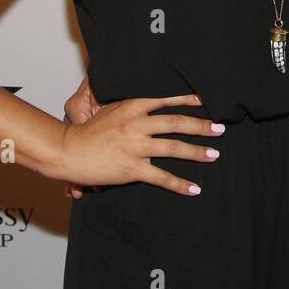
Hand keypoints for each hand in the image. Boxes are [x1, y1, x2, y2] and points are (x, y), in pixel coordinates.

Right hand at [59, 84, 223, 196]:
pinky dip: (180, 184)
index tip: (206, 100)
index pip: (166, 101)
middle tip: (220, 128)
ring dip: (197, 152)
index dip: (188, 100)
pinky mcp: (132, 168)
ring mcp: (136, 146)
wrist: (68, 150)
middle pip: (177, 123)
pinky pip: (162, 177)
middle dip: (202, 126)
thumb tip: (149, 105)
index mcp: (132, 106)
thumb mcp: (109, 110)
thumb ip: (130, 108)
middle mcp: (137, 124)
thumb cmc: (86, 132)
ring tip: (214, 154)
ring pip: (174, 147)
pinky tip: (194, 188)